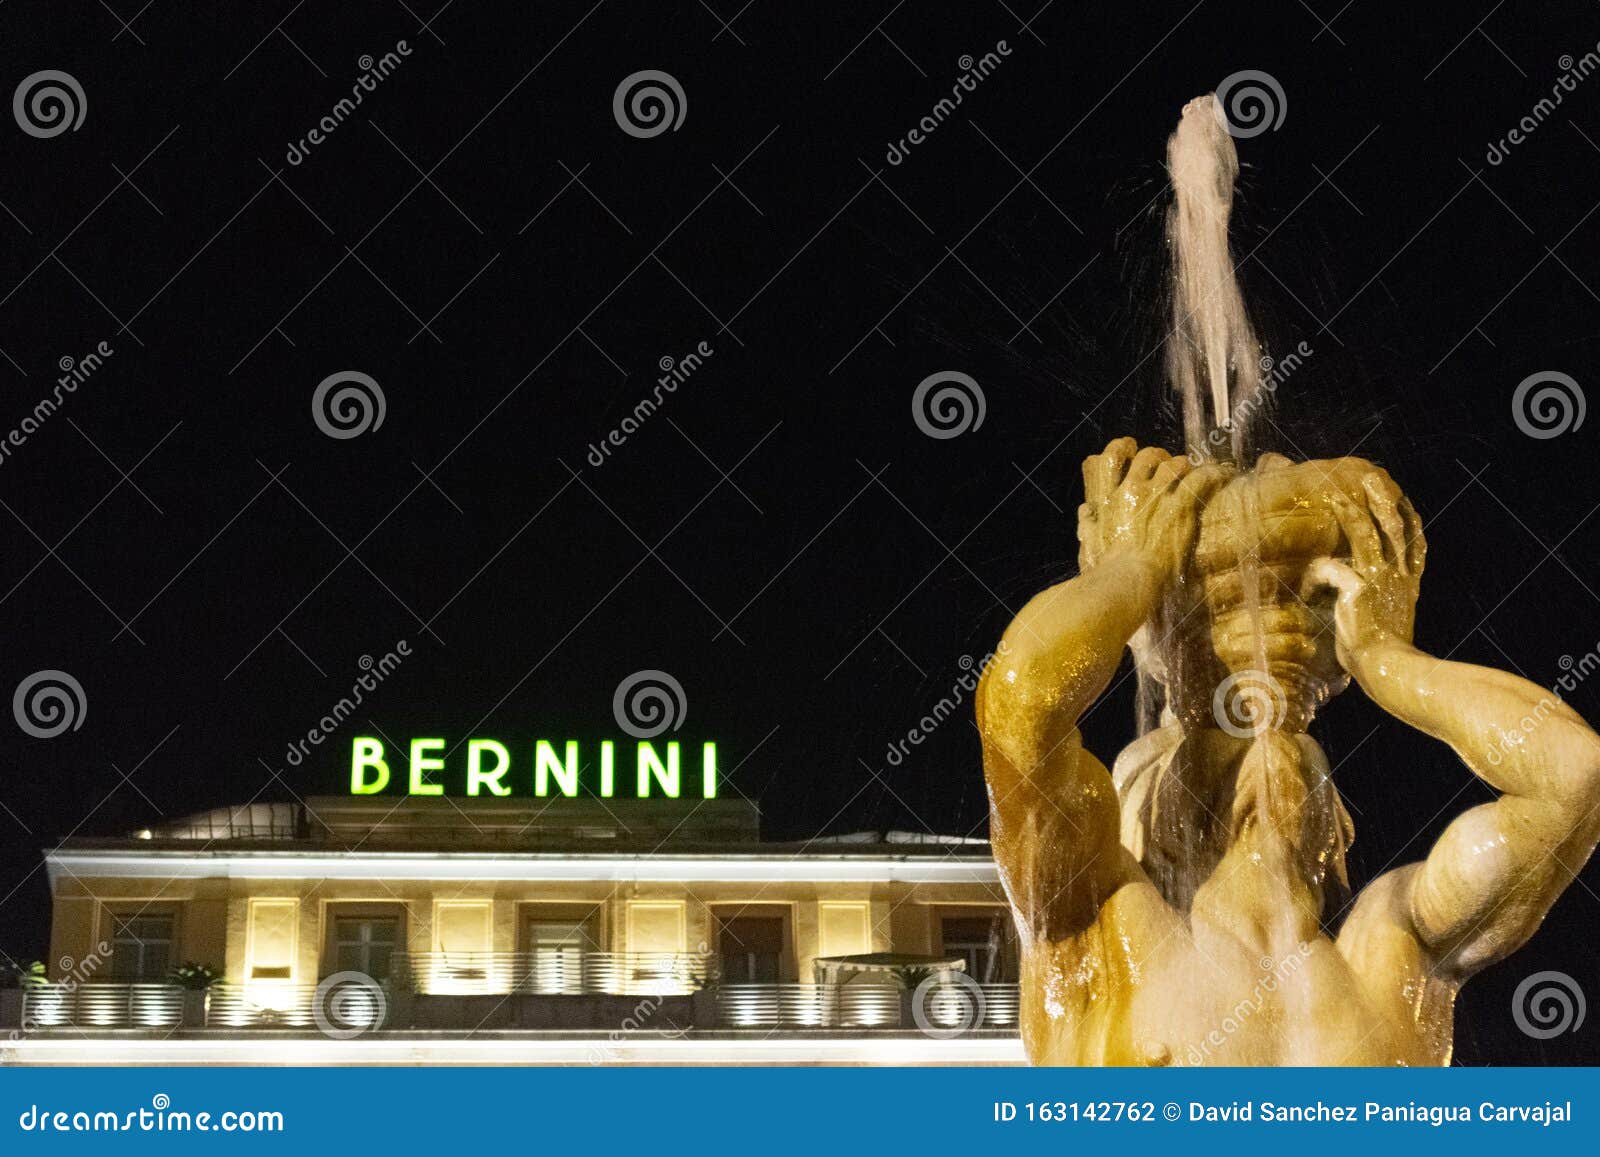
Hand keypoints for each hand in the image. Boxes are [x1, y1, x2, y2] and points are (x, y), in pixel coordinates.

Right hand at [1076, 437, 1227, 584]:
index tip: (1128, 449)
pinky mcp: (1180, 507)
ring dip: (1183, 465)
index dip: (1119, 449)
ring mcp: (1156, 496)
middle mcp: (1130, 490)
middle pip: (1146, 456)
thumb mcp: (1088, 545)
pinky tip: (1220, 474)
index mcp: (1106, 499)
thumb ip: (1087, 524)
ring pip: (1173, 464)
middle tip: (1165, 464)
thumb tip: (1085, 510)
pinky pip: (1199, 479)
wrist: (1126, 581)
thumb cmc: (1105, 570)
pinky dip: (1211, 473)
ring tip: (1190, 470)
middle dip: (1157, 456)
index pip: (1108, 459)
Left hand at [1306, 472, 1425, 669]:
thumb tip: (1356, 602)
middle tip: (1369, 478)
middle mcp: (1398, 578)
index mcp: (1409, 586)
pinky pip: (1330, 568)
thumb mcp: (1386, 626)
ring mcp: (1380, 580)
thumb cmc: (1382, 659)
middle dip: (1380, 500)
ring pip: (1365, 534)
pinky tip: (1309, 592)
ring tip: (1333, 495)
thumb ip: (1378, 607)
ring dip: (1348, 512)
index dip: (1410, 522)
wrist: (1390, 672)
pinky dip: (1315, 577)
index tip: (1404, 504)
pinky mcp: (1359, 589)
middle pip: (1392, 527)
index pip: (1415, 545)